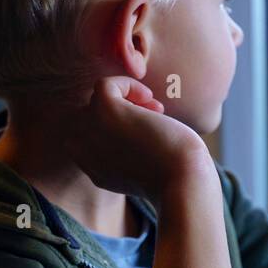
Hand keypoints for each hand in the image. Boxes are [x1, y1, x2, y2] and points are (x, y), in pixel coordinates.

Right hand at [62, 76, 209, 202]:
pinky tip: (150, 100)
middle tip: (153, 122)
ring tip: (157, 114)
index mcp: (94, 169)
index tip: (143, 136)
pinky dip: (129, 85)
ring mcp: (92, 131)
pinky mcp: (105, 111)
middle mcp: (84, 152)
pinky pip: (104, 85)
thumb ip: (130, 156)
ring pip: (99, 101)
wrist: (182, 183)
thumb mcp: (145, 172)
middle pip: (93, 117)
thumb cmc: (177, 178)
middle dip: (122, 114)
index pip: (91, 137)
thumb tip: (135, 129)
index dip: (116, 129)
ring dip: (130, 102)